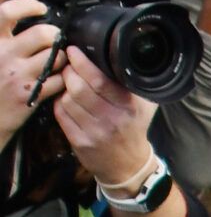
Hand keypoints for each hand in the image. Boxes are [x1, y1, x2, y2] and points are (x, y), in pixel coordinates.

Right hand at [0, 0, 64, 140]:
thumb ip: (1, 37)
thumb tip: (19, 14)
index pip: (6, 13)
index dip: (28, 5)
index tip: (40, 8)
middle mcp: (3, 55)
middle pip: (44, 34)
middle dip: (55, 35)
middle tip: (54, 40)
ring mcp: (18, 75)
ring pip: (56, 57)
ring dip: (62, 58)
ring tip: (56, 61)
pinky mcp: (31, 94)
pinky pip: (59, 79)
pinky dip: (62, 78)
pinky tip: (55, 79)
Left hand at [52, 48, 157, 187]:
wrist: (127, 165)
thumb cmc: (133, 128)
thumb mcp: (143, 106)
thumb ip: (131, 85)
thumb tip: (113, 58)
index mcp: (129, 107)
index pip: (100, 80)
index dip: (82, 63)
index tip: (73, 51)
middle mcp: (112, 119)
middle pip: (79, 88)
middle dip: (69, 71)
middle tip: (68, 64)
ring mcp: (94, 132)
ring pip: (67, 99)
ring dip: (64, 87)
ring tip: (69, 83)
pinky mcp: (79, 141)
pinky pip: (61, 114)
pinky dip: (60, 103)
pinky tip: (67, 101)